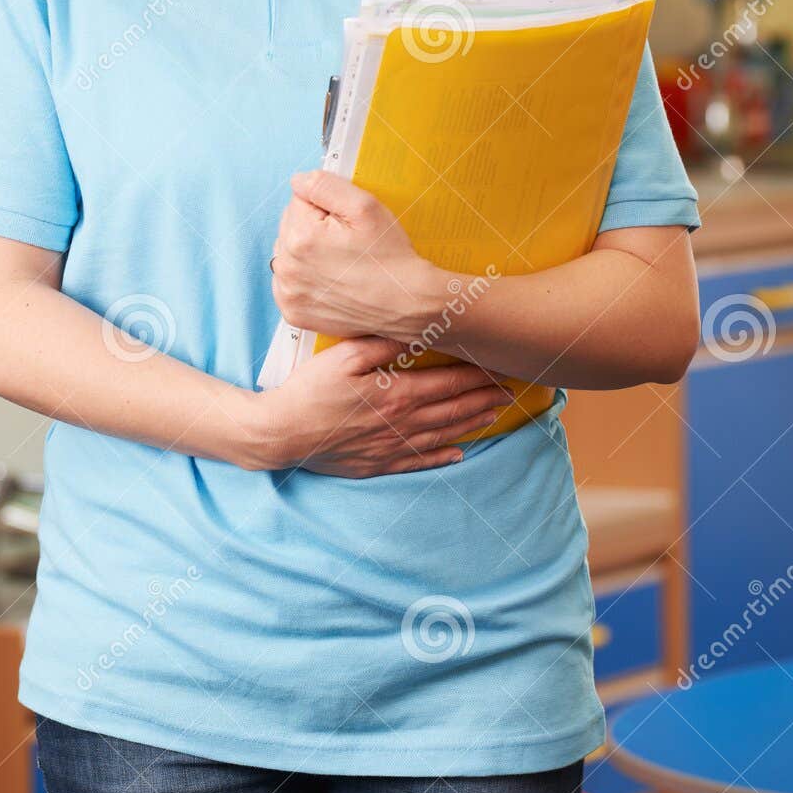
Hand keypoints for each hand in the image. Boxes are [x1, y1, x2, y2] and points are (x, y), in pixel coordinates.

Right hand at [250, 334, 515, 476]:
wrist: (281, 434)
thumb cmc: (308, 391)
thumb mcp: (343, 357)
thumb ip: (381, 343)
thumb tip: (415, 329)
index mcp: (397, 394)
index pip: (450, 383)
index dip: (480, 376)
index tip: (503, 370)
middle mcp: (402, 423)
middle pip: (454, 409)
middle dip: (485, 399)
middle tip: (511, 392)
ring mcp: (392, 447)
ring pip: (443, 434)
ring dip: (471, 424)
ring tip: (494, 415)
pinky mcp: (378, 463)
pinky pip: (419, 461)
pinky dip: (442, 456)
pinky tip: (458, 454)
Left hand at [271, 169, 427, 340]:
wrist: (407, 303)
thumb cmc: (390, 257)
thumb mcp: (365, 207)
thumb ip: (324, 185)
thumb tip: (298, 181)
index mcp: (300, 236)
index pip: (299, 200)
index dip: (326, 207)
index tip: (346, 223)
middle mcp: (287, 267)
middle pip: (290, 226)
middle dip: (313, 227)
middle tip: (347, 243)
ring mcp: (288, 293)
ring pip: (287, 254)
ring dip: (306, 252)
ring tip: (339, 262)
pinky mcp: (294, 312)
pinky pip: (289, 283)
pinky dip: (304, 278)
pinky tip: (329, 280)